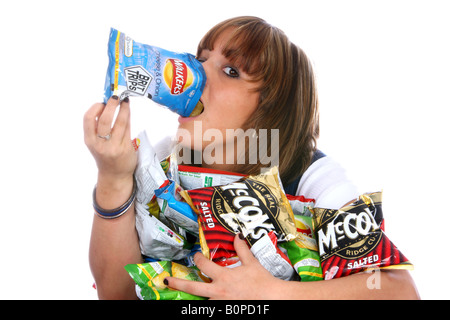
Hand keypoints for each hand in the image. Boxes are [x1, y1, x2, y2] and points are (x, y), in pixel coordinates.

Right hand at [83, 96, 136, 180]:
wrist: (114, 174)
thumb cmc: (105, 154)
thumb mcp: (96, 142)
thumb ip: (99, 126)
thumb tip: (107, 104)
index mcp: (90, 140)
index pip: (88, 119)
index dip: (95, 107)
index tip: (102, 102)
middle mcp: (101, 144)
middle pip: (105, 119)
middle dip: (111, 105)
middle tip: (116, 97)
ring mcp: (114, 147)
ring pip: (120, 122)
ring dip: (123, 109)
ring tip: (125, 101)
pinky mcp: (126, 148)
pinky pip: (128, 128)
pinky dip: (128, 118)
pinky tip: (128, 112)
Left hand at [164, 234, 282, 299]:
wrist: (272, 299)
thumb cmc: (262, 281)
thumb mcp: (251, 263)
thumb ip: (242, 249)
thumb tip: (237, 236)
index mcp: (223, 277)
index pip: (203, 265)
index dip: (197, 258)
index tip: (196, 256)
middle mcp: (218, 291)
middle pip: (192, 287)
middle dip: (177, 283)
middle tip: (166, 280)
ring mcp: (220, 303)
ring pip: (200, 300)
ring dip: (193, 296)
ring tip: (183, 294)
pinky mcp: (225, 310)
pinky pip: (211, 307)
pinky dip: (206, 303)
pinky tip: (203, 300)